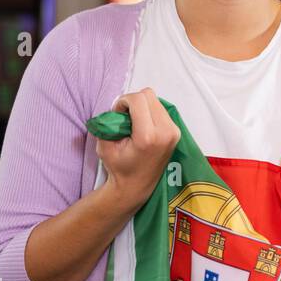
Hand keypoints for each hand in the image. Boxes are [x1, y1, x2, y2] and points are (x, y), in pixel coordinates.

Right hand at [96, 87, 180, 212]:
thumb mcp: (104, 146)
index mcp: (148, 136)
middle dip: (132, 101)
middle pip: (149, 95)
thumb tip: (116, 109)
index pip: (139, 99)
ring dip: (141, 106)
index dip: (123, 101)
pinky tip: (142, 126)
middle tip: (124, 116)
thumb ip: (108, 124)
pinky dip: (149, 112)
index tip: (117, 113)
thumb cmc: (119, 168)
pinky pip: (161, 109)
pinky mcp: (176, 131)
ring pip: (156, 100)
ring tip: (133, 122)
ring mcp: (174, 131)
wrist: (137, 185)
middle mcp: (166, 132)